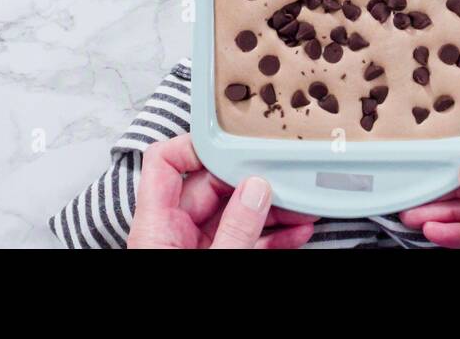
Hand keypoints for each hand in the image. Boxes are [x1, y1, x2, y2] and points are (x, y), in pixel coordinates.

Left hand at [127, 134, 315, 248]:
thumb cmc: (173, 319)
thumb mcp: (212, 265)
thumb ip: (235, 229)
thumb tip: (256, 190)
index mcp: (155, 226)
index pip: (165, 163)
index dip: (195, 145)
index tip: (234, 141)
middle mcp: (173, 233)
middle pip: (211, 186)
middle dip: (252, 179)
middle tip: (284, 174)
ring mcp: (197, 250)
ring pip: (236, 214)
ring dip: (272, 209)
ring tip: (304, 205)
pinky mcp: (219, 264)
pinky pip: (247, 241)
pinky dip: (273, 236)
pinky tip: (299, 232)